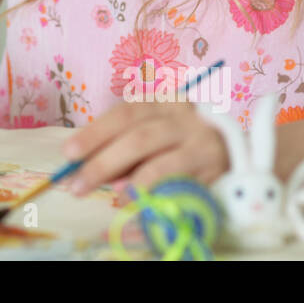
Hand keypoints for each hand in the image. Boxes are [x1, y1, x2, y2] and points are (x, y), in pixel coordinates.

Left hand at [61, 100, 229, 201]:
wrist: (234, 150)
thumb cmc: (181, 141)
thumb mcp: (153, 134)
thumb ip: (123, 147)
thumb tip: (84, 168)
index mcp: (161, 102)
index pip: (124, 113)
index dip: (95, 132)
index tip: (69, 153)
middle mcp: (182, 117)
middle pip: (137, 136)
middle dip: (102, 162)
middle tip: (77, 184)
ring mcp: (200, 142)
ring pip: (157, 159)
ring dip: (126, 180)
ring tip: (105, 196)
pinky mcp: (213, 168)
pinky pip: (178, 182)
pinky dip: (153, 191)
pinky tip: (136, 200)